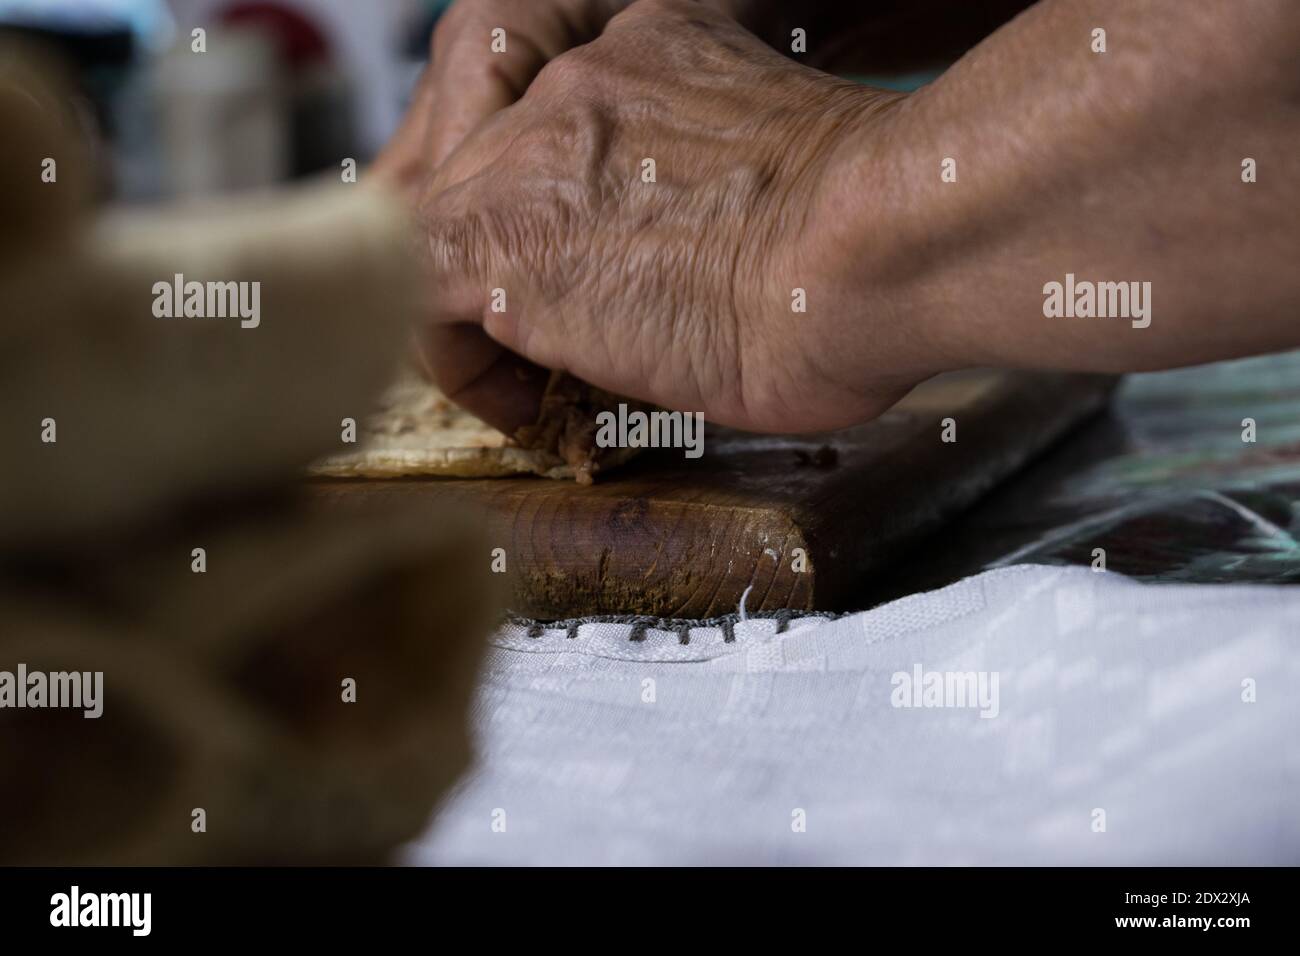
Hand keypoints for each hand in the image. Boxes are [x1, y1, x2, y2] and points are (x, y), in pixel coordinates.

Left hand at [416, 0, 941, 433]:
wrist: (869, 253)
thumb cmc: (875, 247)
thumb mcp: (784, 182)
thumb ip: (721, 196)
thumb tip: (716, 265)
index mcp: (655, 56)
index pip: (563, 129)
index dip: (565, 211)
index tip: (602, 279)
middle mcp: (584, 84)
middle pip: (490, 170)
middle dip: (512, 264)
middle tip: (556, 346)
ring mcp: (535, 150)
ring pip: (449, 226)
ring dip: (484, 314)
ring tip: (537, 385)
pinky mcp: (502, 238)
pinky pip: (421, 294)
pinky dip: (458, 363)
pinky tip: (520, 406)